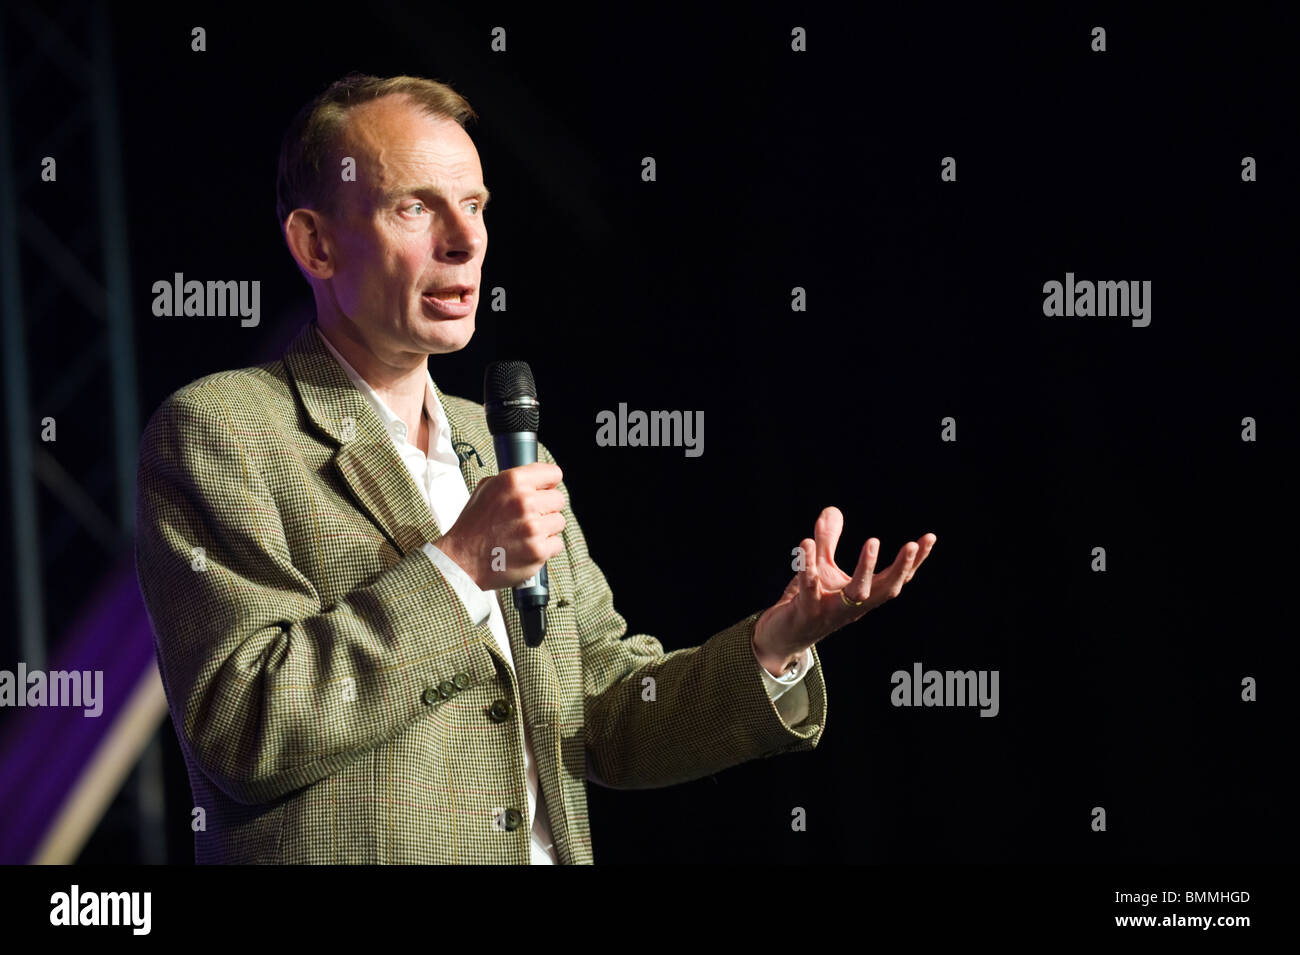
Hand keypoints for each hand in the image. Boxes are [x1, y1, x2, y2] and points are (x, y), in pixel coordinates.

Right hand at [433, 462, 566, 589]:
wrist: (462, 560)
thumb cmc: (473, 525)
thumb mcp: (486, 489)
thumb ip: (513, 481)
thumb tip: (538, 479)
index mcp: (512, 481)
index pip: (553, 473)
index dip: (548, 483)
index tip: (543, 491)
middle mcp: (525, 502)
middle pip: (558, 499)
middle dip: (546, 508)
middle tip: (529, 518)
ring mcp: (533, 527)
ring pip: (559, 522)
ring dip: (546, 528)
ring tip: (525, 534)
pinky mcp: (538, 550)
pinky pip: (557, 544)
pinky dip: (545, 548)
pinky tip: (527, 547)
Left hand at [752, 507, 935, 675]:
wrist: (782, 637)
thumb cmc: (808, 602)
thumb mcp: (821, 569)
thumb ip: (828, 541)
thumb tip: (832, 510)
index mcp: (863, 596)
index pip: (895, 578)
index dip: (913, 562)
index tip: (929, 538)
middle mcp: (853, 607)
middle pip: (885, 590)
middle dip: (901, 568)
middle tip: (912, 544)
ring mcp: (831, 612)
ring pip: (855, 594)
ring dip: (866, 568)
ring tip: (874, 541)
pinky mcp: (807, 613)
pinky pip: (809, 588)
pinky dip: (808, 566)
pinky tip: (806, 544)